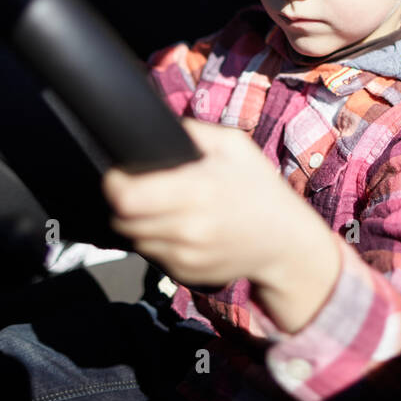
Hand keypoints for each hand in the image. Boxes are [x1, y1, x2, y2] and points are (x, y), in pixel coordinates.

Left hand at [103, 118, 330, 293]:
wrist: (286, 242)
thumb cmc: (259, 188)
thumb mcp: (235, 146)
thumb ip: (193, 131)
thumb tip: (158, 127)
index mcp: (196, 191)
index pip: (126, 197)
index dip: (114, 183)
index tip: (120, 174)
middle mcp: (187, 228)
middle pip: (122, 220)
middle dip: (123, 203)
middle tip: (140, 189)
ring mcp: (186, 256)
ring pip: (134, 238)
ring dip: (139, 223)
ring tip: (163, 208)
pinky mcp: (186, 273)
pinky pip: (152, 255)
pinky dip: (157, 241)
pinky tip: (179, 227)